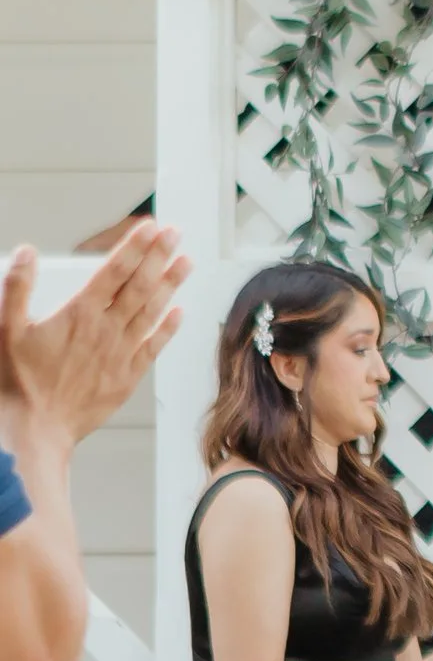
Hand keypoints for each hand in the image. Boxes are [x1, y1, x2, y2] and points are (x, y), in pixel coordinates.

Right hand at [0, 224, 188, 450]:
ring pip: (151, 312)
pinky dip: (168, 329)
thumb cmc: (18, 385)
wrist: (34, 431)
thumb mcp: (5, 330)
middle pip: (139, 285)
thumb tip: (26, 253)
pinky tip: (179, 313)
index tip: (151, 228)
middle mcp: (105, 330)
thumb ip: (17, 288)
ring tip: (186, 263)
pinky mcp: (125, 379)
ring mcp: (119, 355)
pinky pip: (153, 348)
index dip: (134, 247)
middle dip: (159, 256)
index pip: (114, 271)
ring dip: (170, 285)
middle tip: (176, 234)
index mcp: (78, 314)